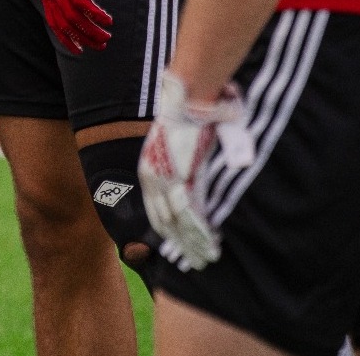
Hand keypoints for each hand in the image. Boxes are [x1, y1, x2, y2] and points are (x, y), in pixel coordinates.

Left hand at [24, 0, 112, 53]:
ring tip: (106, 38)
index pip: (54, 23)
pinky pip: (83, 3)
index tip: (79, 51)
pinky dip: (95, 14)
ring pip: (75, 17)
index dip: (66, 39)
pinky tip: (108, 20)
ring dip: (92, 30)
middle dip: (83, 39)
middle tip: (99, 47)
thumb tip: (79, 1)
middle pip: (66, 24)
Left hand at [140, 71, 254, 268]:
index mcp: (149, 169)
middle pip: (165, 220)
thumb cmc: (186, 116)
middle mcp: (154, 178)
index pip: (156, 207)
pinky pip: (192, 214)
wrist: (187, 99)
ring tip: (205, 260)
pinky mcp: (185, 180)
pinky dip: (201, 234)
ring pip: (179, 222)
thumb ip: (181, 157)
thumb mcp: (173, 141)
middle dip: (180, 242)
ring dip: (192, 243)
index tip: (177, 243)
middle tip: (193, 260)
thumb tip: (191, 166)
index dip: (167, 227)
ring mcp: (169, 181)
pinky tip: (210, 247)